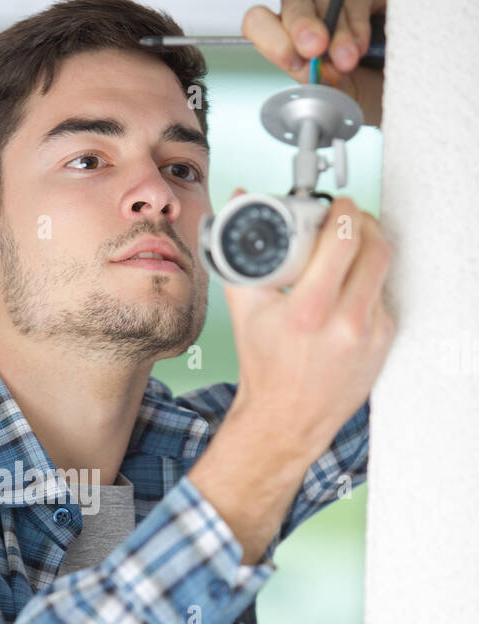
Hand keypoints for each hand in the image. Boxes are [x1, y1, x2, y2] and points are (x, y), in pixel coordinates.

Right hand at [221, 191, 395, 466]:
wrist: (287, 418)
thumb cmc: (266, 367)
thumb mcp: (246, 310)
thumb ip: (239, 253)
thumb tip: (239, 206)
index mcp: (309, 311)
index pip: (344, 239)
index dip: (343, 211)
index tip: (337, 206)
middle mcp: (346, 323)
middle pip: (376, 247)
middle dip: (363, 223)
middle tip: (347, 219)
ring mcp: (370, 334)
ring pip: (383, 269)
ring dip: (369, 249)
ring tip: (348, 248)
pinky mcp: (383, 341)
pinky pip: (382, 295)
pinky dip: (366, 283)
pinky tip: (347, 289)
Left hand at [241, 0, 387, 128]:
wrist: (403, 84)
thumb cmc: (366, 88)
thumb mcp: (339, 97)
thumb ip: (321, 86)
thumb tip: (310, 72)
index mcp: (289, 37)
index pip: (260, 23)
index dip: (271, 39)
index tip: (293, 61)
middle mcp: (308, 10)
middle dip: (302, 27)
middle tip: (316, 50)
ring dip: (337, 32)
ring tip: (349, 59)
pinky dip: (358, 21)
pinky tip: (363, 44)